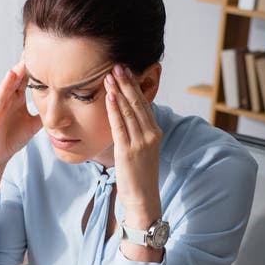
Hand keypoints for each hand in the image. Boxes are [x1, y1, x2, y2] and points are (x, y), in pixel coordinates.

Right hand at [0, 58, 42, 169]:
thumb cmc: (12, 139)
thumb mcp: (34, 125)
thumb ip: (44, 114)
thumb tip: (61, 109)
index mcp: (18, 99)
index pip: (28, 79)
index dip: (37, 68)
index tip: (49, 55)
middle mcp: (9, 98)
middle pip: (19, 76)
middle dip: (27, 63)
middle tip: (38, 47)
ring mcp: (1, 103)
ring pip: (10, 83)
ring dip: (18, 70)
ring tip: (26, 57)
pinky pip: (0, 96)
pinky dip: (5, 85)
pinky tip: (11, 75)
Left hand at [104, 64, 161, 229]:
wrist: (143, 199)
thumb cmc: (139, 177)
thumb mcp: (141, 151)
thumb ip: (135, 134)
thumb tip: (124, 119)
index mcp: (154, 133)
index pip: (143, 104)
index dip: (134, 87)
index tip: (126, 71)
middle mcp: (150, 134)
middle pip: (137, 103)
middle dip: (127, 83)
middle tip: (117, 65)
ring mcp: (141, 142)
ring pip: (129, 111)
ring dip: (119, 91)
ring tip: (110, 75)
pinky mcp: (128, 151)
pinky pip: (120, 126)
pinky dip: (115, 110)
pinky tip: (110, 97)